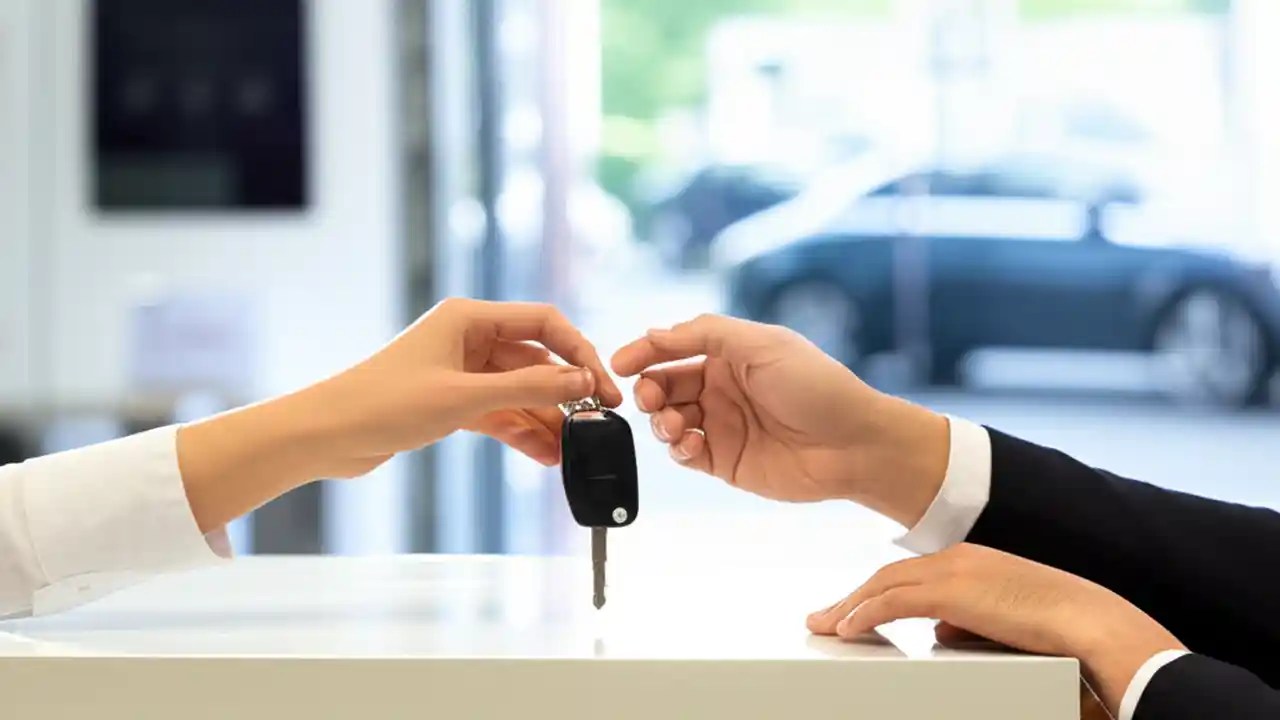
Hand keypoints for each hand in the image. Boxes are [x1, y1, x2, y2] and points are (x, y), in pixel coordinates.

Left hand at [178, 299, 620, 530]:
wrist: (326, 436)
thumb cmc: (382, 404)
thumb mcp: (464, 397)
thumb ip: (528, 389)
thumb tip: (582, 383)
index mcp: (468, 318)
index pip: (543, 322)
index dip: (578, 351)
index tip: (602, 384)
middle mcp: (468, 339)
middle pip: (536, 359)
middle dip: (567, 392)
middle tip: (599, 421)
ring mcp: (460, 372)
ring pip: (521, 391)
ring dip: (547, 418)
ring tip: (575, 449)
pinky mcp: (451, 402)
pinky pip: (501, 413)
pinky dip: (523, 432)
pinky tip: (547, 455)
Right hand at [611, 314, 948, 523]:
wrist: (853, 445)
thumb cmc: (817, 386)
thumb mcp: (762, 345)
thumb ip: (705, 334)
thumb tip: (654, 333)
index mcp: (730, 354)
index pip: (674, 348)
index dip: (644, 353)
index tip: (620, 363)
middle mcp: (722, 388)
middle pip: (665, 385)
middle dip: (648, 390)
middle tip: (649, 399)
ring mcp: (722, 425)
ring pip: (668, 420)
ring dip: (659, 421)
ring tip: (672, 424)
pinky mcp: (725, 461)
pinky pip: (685, 453)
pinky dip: (677, 448)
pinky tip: (689, 444)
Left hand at [806, 543, 1185, 715]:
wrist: (1090, 623)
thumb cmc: (1057, 630)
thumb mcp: (1003, 625)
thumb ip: (967, 625)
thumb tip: (939, 636)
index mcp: (969, 561)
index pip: (908, 575)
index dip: (875, 592)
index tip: (850, 609)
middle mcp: (956, 558)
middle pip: (888, 577)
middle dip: (851, 599)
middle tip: (821, 620)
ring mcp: (953, 571)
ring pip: (883, 587)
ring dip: (849, 608)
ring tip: (824, 628)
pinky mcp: (952, 592)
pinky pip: (892, 603)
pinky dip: (864, 615)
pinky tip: (846, 630)